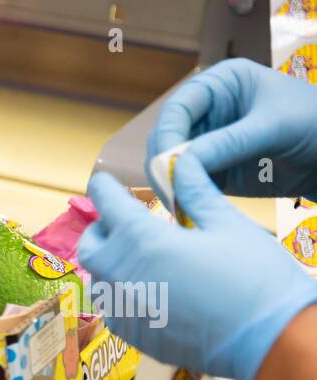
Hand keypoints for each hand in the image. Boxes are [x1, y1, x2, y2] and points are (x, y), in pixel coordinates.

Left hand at [79, 155, 316, 379]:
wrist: (266, 340)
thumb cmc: (253, 278)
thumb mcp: (227, 223)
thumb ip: (195, 193)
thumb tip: (181, 165)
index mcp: (143, 242)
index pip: (107, 205)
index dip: (103, 189)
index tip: (103, 182)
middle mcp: (122, 276)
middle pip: (91, 246)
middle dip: (102, 229)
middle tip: (124, 222)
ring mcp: (123, 310)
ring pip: (98, 279)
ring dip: (110, 263)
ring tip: (138, 256)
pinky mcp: (132, 336)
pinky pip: (113, 308)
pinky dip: (122, 293)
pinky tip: (148, 289)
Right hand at [149, 57, 316, 200]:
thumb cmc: (314, 122)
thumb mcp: (274, 126)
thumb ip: (229, 142)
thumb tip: (181, 162)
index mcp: (220, 85)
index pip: (178, 108)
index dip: (167, 135)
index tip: (167, 163)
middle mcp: (207, 112)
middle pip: (166, 138)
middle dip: (164, 163)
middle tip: (169, 189)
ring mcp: (208, 143)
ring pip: (170, 164)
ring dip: (171, 183)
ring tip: (179, 201)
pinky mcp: (212, 172)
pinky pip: (187, 184)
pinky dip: (184, 196)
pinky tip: (189, 207)